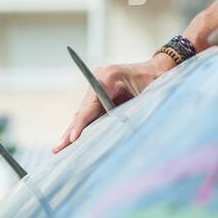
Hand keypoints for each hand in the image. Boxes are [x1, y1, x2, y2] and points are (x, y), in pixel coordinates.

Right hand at [52, 53, 175, 152]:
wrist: (158, 69)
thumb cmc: (157, 81)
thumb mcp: (148, 94)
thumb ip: (133, 109)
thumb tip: (118, 132)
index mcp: (109, 77)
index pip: (90, 105)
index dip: (81, 124)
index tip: (73, 138)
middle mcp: (98, 78)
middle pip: (82, 110)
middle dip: (71, 131)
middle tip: (58, 148)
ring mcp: (97, 84)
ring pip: (83, 112)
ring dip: (73, 130)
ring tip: (59, 147)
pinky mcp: (99, 92)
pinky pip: (89, 111)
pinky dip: (82, 125)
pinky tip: (71, 138)